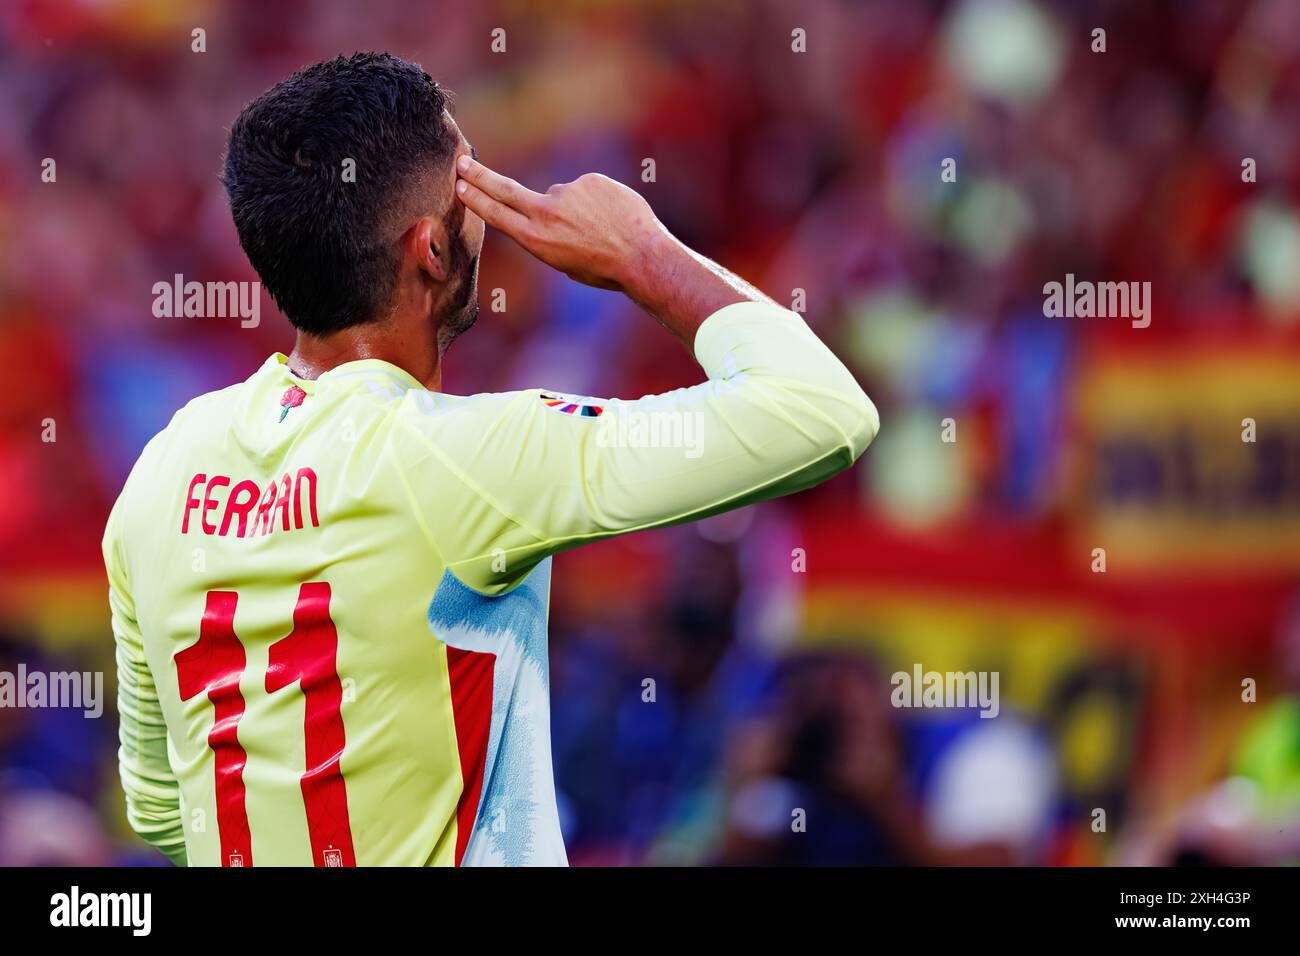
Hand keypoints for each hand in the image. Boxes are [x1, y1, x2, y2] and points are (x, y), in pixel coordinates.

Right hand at [455, 155, 660, 291]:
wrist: (641, 257)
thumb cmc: (604, 269)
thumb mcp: (564, 262)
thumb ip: (548, 235)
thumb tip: (549, 212)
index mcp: (536, 239)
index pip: (497, 213)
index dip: (476, 199)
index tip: (460, 186)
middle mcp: (546, 213)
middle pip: (505, 189)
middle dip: (480, 176)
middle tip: (462, 162)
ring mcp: (568, 193)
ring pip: (563, 196)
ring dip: (577, 209)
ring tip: (601, 229)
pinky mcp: (590, 180)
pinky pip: (588, 189)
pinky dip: (598, 201)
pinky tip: (612, 217)